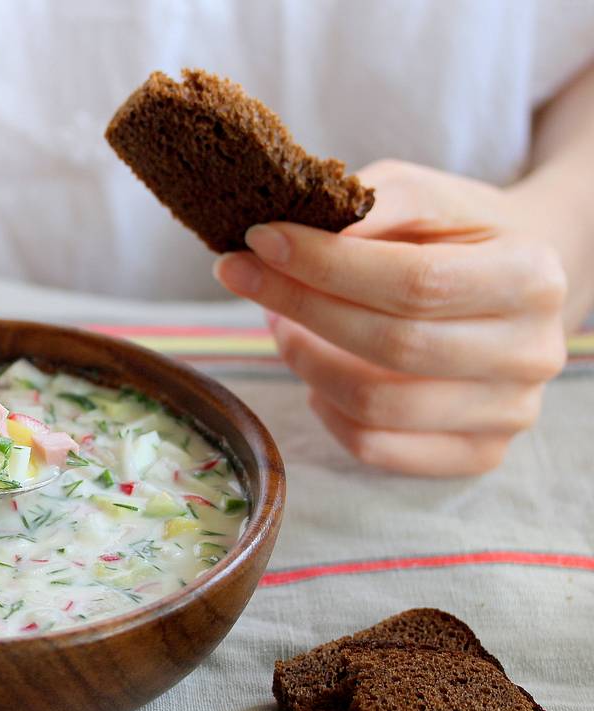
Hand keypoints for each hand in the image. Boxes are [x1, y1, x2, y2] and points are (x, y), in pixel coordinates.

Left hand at [213, 160, 568, 476]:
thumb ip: (368, 207)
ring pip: (374, 405)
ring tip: (279, 320)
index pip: (415, 282)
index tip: (260, 240)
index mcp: (530, 277)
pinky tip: (316, 367)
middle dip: (300, 305)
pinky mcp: (478, 453)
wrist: (511, 287)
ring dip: (304, 359)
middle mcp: (531, 353)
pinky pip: (373, 446)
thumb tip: (287, 239)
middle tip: (240, 274)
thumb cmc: (455, 236)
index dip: (327, 265)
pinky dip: (326, 407)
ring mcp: (508, 413)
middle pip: (392, 345)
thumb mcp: (423, 195)